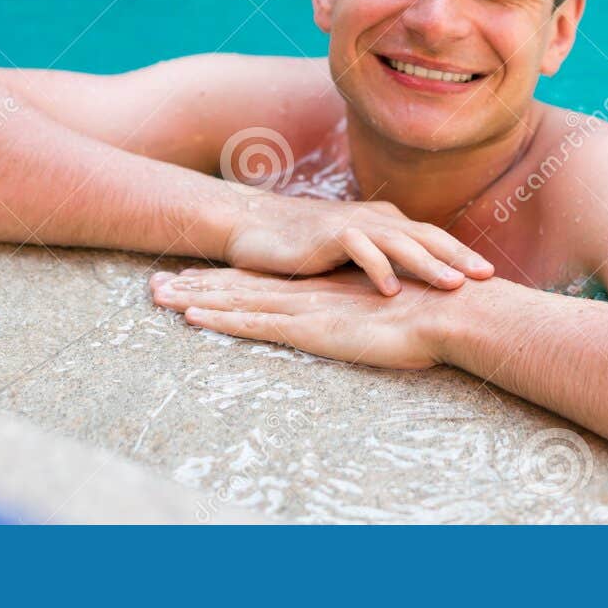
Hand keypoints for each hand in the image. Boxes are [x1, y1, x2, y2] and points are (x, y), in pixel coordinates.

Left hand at [150, 266, 457, 369]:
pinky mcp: (313, 326)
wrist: (450, 312)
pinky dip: (222, 320)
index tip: (197, 280)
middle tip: (157, 284)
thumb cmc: (432, 315)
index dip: (230, 281)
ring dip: (196, 299)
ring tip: (157, 296)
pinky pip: (257, 324)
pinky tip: (193, 318)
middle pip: (242, 287)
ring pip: (239, 302)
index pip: (268, 284)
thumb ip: (373, 312)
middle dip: (197, 285)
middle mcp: (309, 294)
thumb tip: (375, 319)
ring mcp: (308, 308)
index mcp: (325, 291)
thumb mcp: (392, 312)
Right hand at [222, 193, 493, 295]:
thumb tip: (418, 291)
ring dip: (428, 263)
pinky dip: (378, 269)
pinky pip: (360, 250)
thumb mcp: (355, 254)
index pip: (434, 238)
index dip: (463, 254)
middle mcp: (378, 219)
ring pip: (401, 242)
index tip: (492, 276)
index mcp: (388, 223)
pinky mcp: (329, 235)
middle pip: (428, 236)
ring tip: (453, 285)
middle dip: (460, 256)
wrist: (258, 225)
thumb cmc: (308, 244)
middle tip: (489, 276)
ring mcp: (354, 224)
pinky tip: (393, 291)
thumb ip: (385, 264)